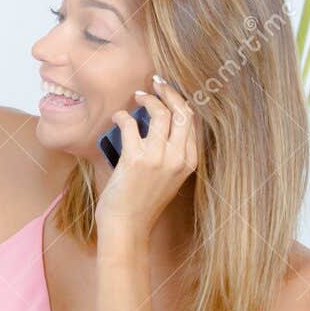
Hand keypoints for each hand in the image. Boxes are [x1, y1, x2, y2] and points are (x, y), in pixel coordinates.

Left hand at [94, 74, 198, 242]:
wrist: (127, 227)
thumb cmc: (142, 203)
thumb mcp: (168, 178)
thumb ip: (170, 153)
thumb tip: (158, 123)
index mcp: (189, 162)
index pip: (192, 121)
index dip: (180, 101)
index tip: (168, 91)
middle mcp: (178, 158)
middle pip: (182, 112)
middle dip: (169, 92)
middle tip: (156, 83)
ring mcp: (159, 159)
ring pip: (160, 114)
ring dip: (147, 99)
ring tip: (137, 95)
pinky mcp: (136, 160)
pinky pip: (131, 125)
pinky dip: (122, 116)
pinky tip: (117, 116)